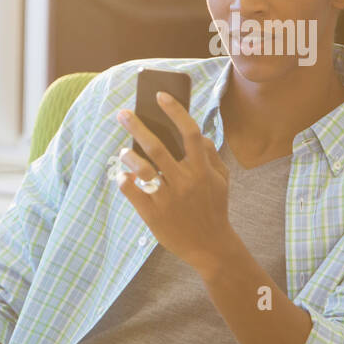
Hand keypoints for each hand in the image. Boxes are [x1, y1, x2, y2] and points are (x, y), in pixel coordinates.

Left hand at [114, 92, 236, 274]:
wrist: (211, 247)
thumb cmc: (214, 208)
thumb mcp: (221, 181)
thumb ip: (210, 156)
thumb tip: (196, 135)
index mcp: (203, 170)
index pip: (190, 133)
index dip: (175, 111)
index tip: (160, 96)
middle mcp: (185, 181)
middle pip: (157, 147)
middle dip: (137, 126)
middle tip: (122, 114)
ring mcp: (168, 198)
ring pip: (142, 170)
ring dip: (128, 156)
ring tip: (123, 151)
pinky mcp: (153, 214)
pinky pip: (132, 192)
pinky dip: (124, 181)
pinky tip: (121, 176)